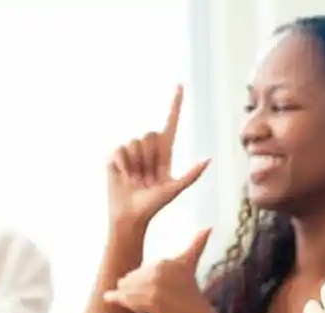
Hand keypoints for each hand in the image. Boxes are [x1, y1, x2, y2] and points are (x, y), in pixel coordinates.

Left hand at [103, 227, 218, 312]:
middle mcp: (160, 268)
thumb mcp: (191, 266)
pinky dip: (119, 302)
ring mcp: (156, 284)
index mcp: (166, 261)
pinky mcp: (152, 300)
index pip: (141, 272)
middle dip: (136, 293)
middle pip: (131, 280)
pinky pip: (126, 300)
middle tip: (154, 304)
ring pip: (127, 290)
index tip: (159, 296)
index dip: (144, 286)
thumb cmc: (193, 298)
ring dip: (130, 300)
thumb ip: (197, 244)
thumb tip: (210, 226)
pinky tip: (114, 300)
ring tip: (146, 308)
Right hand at [107, 85, 209, 229]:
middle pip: (150, 135)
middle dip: (149, 159)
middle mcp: (148, 148)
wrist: (130, 215)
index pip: (171, 122)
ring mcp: (131, 151)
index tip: (180, 85)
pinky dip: (124, 165)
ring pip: (136, 142)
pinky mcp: (116, 156)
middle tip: (147, 180)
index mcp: (165, 152)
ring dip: (137, 165)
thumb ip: (191, 174)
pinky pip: (121, 149)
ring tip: (136, 180)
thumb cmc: (154, 205)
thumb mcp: (174, 189)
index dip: (175, 104)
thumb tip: (208, 159)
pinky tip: (124, 176)